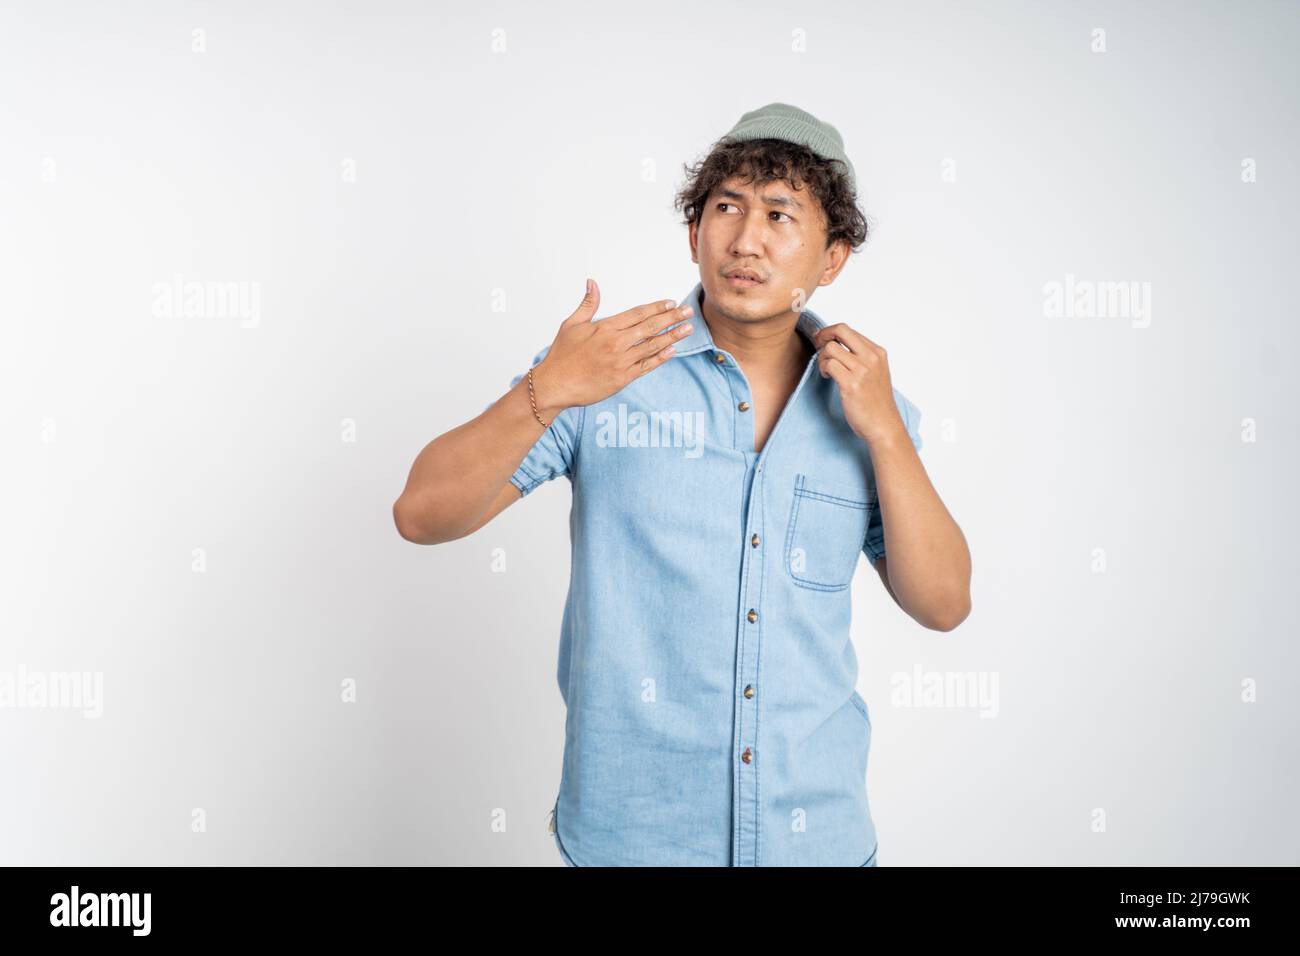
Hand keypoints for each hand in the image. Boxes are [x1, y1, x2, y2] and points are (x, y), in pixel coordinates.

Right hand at [529, 279, 694, 415]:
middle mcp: (616, 343)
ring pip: (652, 346)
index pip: (637, 314)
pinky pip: (646, 367)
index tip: (670, 303)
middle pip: (650, 327)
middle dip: (671, 318)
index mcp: (605, 327)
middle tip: (688, 312)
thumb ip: (587, 304)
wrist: (554, 385)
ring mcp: (620, 362)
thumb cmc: (561, 356)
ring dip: (672, 337)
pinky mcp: (622, 379)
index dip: (656, 308)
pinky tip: (673, 351)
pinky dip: (660, 358)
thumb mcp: (571, 325)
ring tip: (688, 329)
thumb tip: (592, 283)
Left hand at [811, 323, 907, 445]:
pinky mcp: (851, 384)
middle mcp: (871, 358)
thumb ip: (861, 357)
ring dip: (822, 358)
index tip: (822, 341)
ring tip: (827, 370)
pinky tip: (828, 377)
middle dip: (823, 336)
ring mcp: (862, 370)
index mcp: (877, 352)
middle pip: (840, 330)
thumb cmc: (876, 402)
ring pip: (831, 348)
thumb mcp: (876, 372)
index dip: (831, 333)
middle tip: (817, 347)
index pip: (848, 330)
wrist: (884, 425)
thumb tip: (836, 343)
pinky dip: (823, 369)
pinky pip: (829, 364)